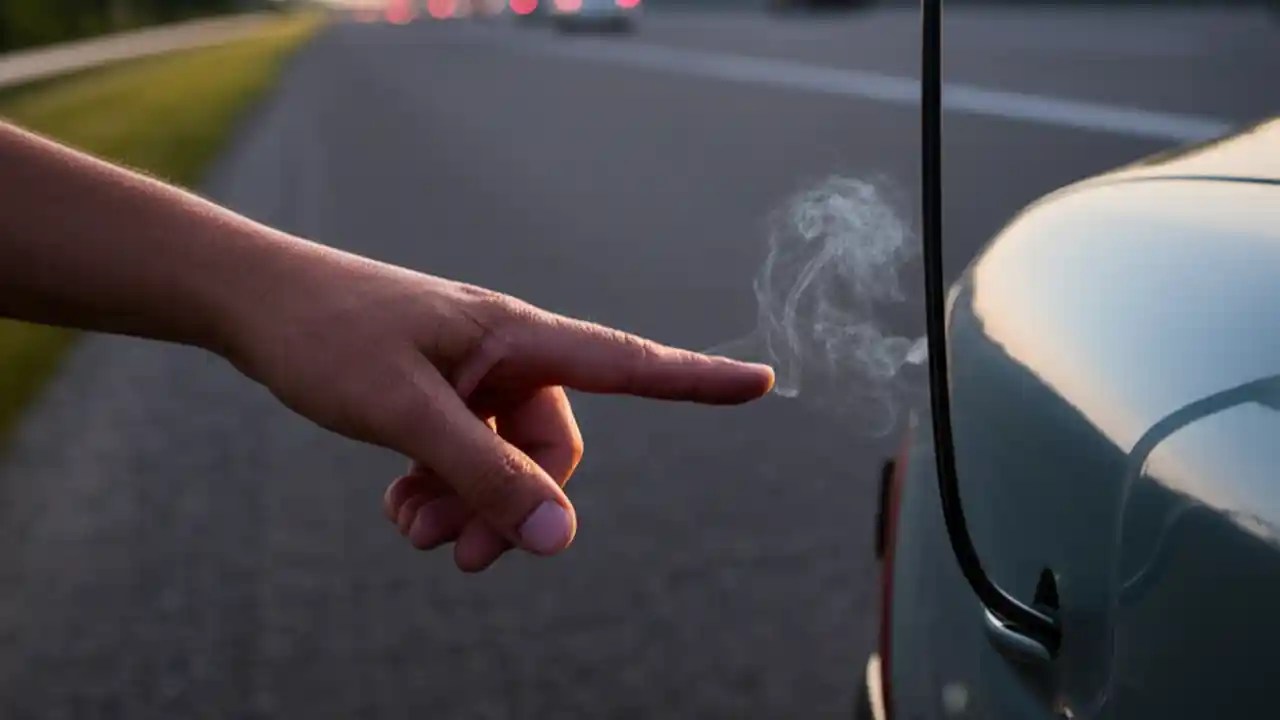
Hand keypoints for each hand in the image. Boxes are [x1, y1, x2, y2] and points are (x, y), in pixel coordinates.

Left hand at [224, 246, 773, 571]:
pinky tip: (403, 508)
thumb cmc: (329, 337)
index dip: (697, 379)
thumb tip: (560, 539)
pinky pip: (463, 456)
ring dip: (468, 505)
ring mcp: (469, 377)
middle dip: (513, 505)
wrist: (254, 305)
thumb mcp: (407, 414)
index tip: (761, 383)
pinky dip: (440, 490)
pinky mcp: (436, 395)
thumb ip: (485, 476)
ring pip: (501, 461)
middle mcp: (504, 356)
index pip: (627, 362)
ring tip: (414, 530)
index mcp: (516, 337)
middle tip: (460, 556)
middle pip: (550, 447)